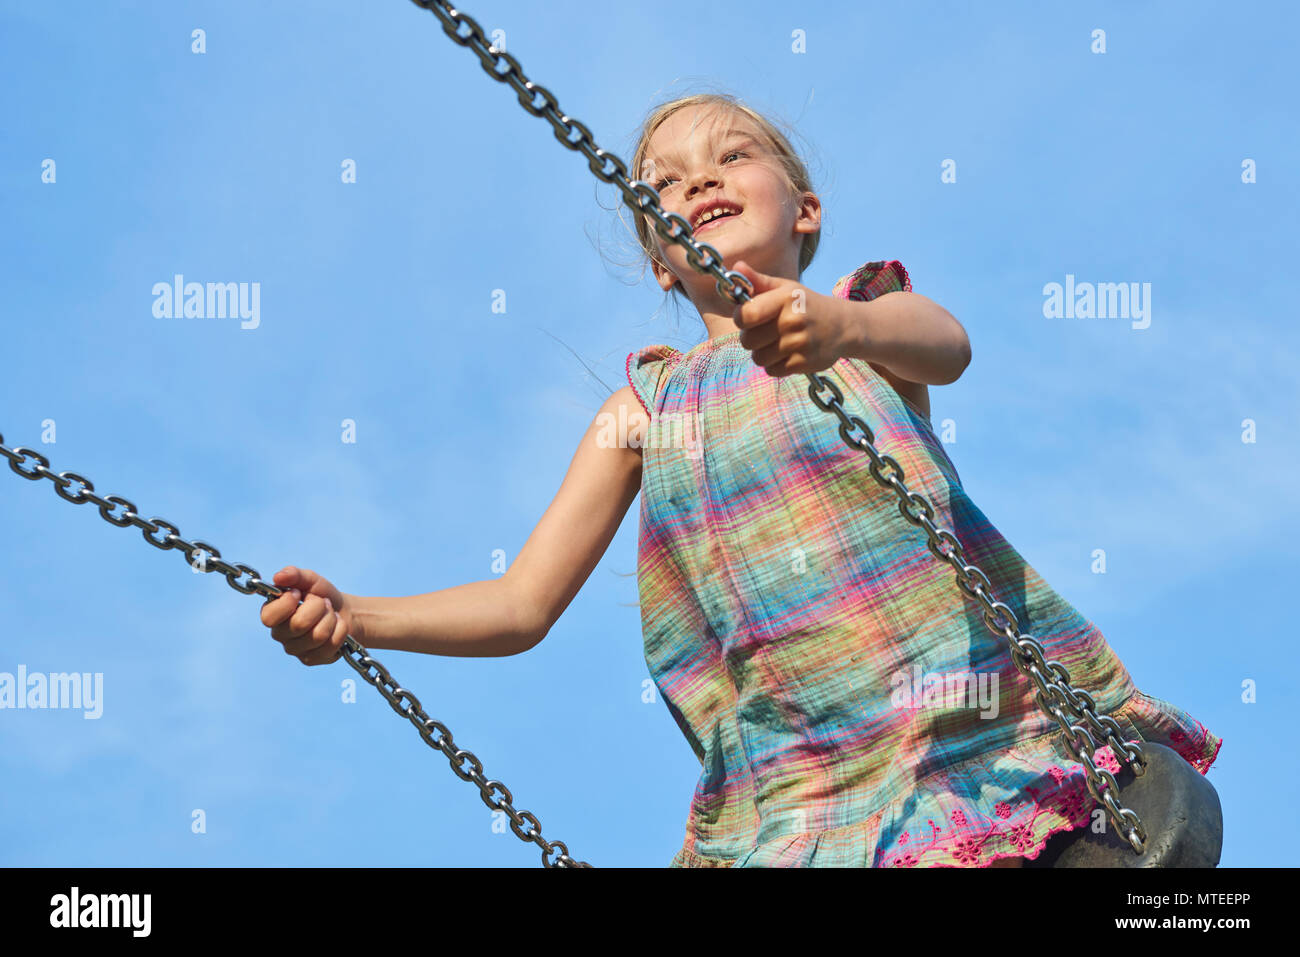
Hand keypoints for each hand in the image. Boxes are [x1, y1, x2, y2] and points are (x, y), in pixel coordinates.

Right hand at [260, 566, 353, 665]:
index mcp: (272, 614)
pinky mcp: (312, 660)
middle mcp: (280, 635)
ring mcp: (295, 650)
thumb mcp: (310, 579)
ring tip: (330, 614)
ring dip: (331, 619)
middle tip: (323, 603)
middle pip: (300, 624)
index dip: (288, 603)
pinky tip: (336, 627)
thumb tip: (278, 577)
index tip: (298, 593)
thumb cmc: (322, 595)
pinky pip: (331, 646)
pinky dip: (340, 630)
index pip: (269, 618)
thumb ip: (294, 574)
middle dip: (318, 607)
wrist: (345, 611)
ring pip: (318, 635)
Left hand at [729, 260, 851, 376]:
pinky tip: (788, 353)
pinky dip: (776, 365)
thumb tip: (736, 267)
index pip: (745, 315)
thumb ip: (759, 280)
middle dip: (751, 338)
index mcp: (785, 299)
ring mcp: (799, 344)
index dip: (740, 318)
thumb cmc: (807, 305)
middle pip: (747, 341)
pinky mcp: (804, 363)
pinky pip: (772, 371)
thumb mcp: (786, 288)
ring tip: (777, 343)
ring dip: (763, 353)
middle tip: (766, 331)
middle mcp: (793, 321)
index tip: (748, 317)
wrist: (843, 326)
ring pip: (758, 358)